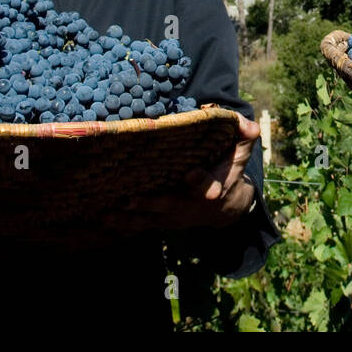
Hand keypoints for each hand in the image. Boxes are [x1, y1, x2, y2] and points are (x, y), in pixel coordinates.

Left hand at [105, 113, 261, 231]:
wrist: (225, 207)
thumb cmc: (229, 170)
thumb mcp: (241, 151)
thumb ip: (244, 135)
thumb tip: (250, 125)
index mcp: (212, 185)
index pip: (209, 184)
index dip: (202, 181)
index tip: (191, 175)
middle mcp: (192, 204)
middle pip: (171, 205)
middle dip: (151, 203)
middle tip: (129, 198)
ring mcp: (175, 216)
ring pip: (150, 219)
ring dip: (128, 219)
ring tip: (105, 214)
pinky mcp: (161, 221)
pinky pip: (141, 226)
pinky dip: (122, 226)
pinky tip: (101, 223)